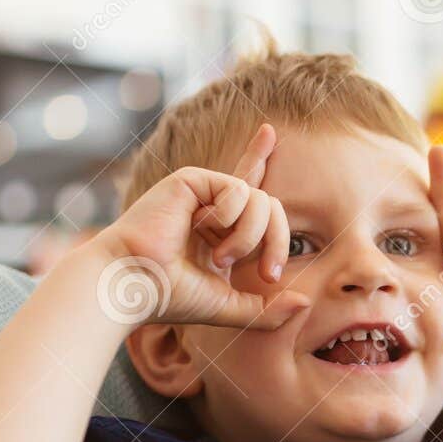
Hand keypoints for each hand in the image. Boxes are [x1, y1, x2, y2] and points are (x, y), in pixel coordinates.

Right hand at [92, 123, 308, 329]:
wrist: (136, 284)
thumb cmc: (172, 298)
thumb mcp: (230, 309)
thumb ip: (267, 310)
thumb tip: (306, 303)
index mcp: (218, 232)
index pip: (247, 192)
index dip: (257, 159)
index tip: (269, 131)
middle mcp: (210, 209)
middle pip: (270, 206)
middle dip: (278, 241)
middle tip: (267, 274)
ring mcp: (201, 194)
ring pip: (261, 199)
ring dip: (250, 236)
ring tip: (219, 257)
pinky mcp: (191, 180)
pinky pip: (239, 189)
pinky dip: (232, 216)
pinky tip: (203, 229)